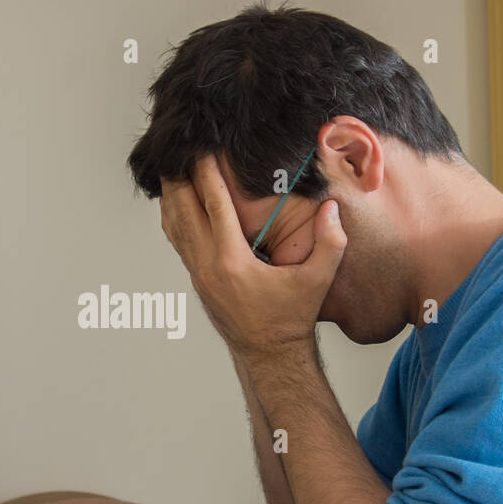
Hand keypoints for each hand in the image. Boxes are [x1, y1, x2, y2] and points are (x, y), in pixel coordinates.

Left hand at [159, 154, 347, 363]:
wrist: (268, 354)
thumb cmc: (291, 318)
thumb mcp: (317, 281)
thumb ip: (331, 244)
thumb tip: (333, 208)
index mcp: (232, 262)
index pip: (214, 207)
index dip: (206, 174)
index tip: (201, 149)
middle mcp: (207, 266)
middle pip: (183, 211)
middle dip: (179, 178)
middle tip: (176, 149)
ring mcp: (198, 274)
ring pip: (174, 226)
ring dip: (171, 196)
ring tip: (169, 168)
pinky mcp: (196, 279)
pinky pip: (178, 240)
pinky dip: (173, 217)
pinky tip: (174, 202)